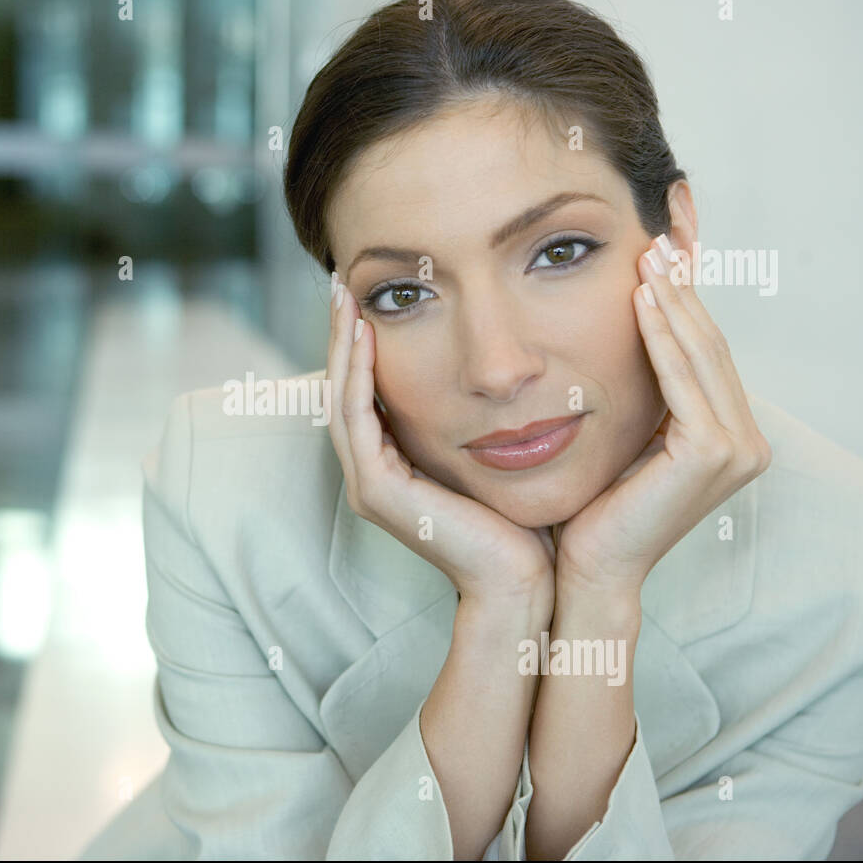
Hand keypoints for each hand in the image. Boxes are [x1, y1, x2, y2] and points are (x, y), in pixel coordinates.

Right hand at [326, 274, 555, 610]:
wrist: (522, 580)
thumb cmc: (520, 523)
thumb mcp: (495, 455)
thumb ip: (480, 420)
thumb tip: (506, 371)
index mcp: (394, 466)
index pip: (367, 392)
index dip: (362, 345)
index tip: (369, 295)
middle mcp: (372, 474)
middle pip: (344, 389)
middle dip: (341, 334)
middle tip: (340, 282)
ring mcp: (369, 484)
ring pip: (341, 398)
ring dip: (340, 345)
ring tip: (343, 296)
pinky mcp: (377, 490)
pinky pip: (356, 419)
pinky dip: (356, 373)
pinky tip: (364, 335)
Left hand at [554, 234, 772, 600]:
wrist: (590, 565)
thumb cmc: (597, 505)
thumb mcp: (626, 433)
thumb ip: (646, 392)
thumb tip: (631, 327)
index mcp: (730, 435)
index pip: (705, 353)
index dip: (686, 300)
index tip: (661, 252)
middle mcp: (747, 441)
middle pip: (709, 346)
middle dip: (682, 288)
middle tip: (655, 236)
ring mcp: (739, 448)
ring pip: (700, 355)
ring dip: (672, 300)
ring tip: (646, 254)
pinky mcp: (713, 453)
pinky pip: (682, 380)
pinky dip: (660, 336)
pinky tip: (639, 299)